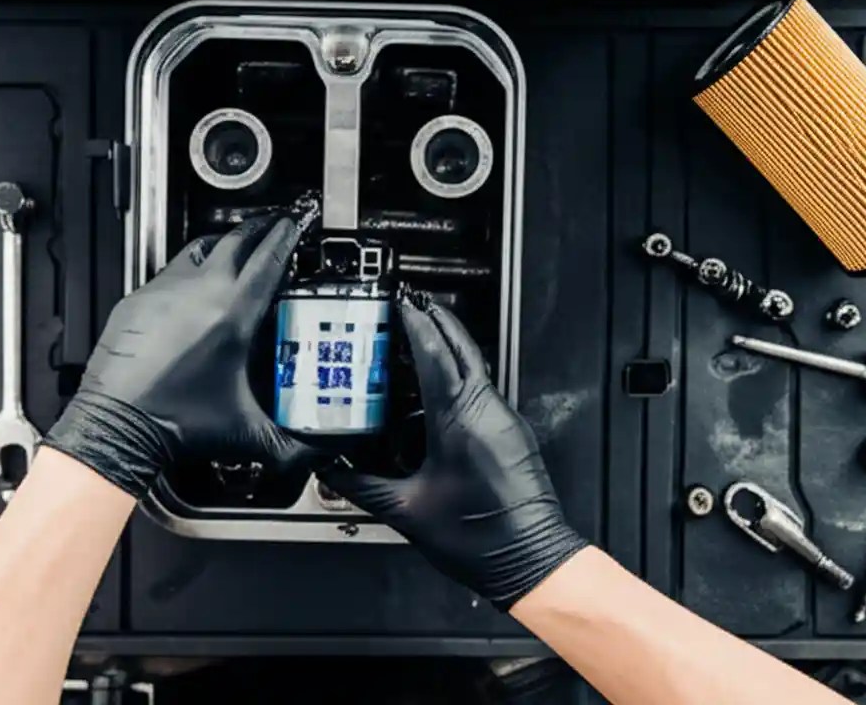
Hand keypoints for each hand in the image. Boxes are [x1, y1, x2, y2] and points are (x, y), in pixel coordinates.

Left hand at [43, 216, 313, 497]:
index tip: (297, 224)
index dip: (287, 236)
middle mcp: (198, 294)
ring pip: (200, 250)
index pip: (268, 259)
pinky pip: (169, 272)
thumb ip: (292, 446)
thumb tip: (319, 453)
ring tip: (237, 250)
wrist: (116, 426)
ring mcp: (163, 292)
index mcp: (231, 317)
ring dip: (223, 245)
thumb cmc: (172, 425)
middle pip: (236, 240)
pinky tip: (197, 290)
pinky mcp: (138, 300)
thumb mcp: (246, 433)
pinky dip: (190, 273)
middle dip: (260, 228)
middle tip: (275, 225)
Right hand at [319, 290, 588, 609]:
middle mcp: (487, 412)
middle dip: (438, 320)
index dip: (414, 323)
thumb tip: (334, 472)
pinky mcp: (512, 433)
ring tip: (422, 338)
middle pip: (462, 348)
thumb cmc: (481, 540)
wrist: (532, 561)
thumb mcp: (407, 512)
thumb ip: (362, 487)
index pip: (434, 354)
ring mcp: (505, 420)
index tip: (399, 304)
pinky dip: (460, 377)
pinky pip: (483, 391)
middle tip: (414, 304)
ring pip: (475, 367)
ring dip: (449, 347)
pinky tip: (439, 388)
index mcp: (459, 421)